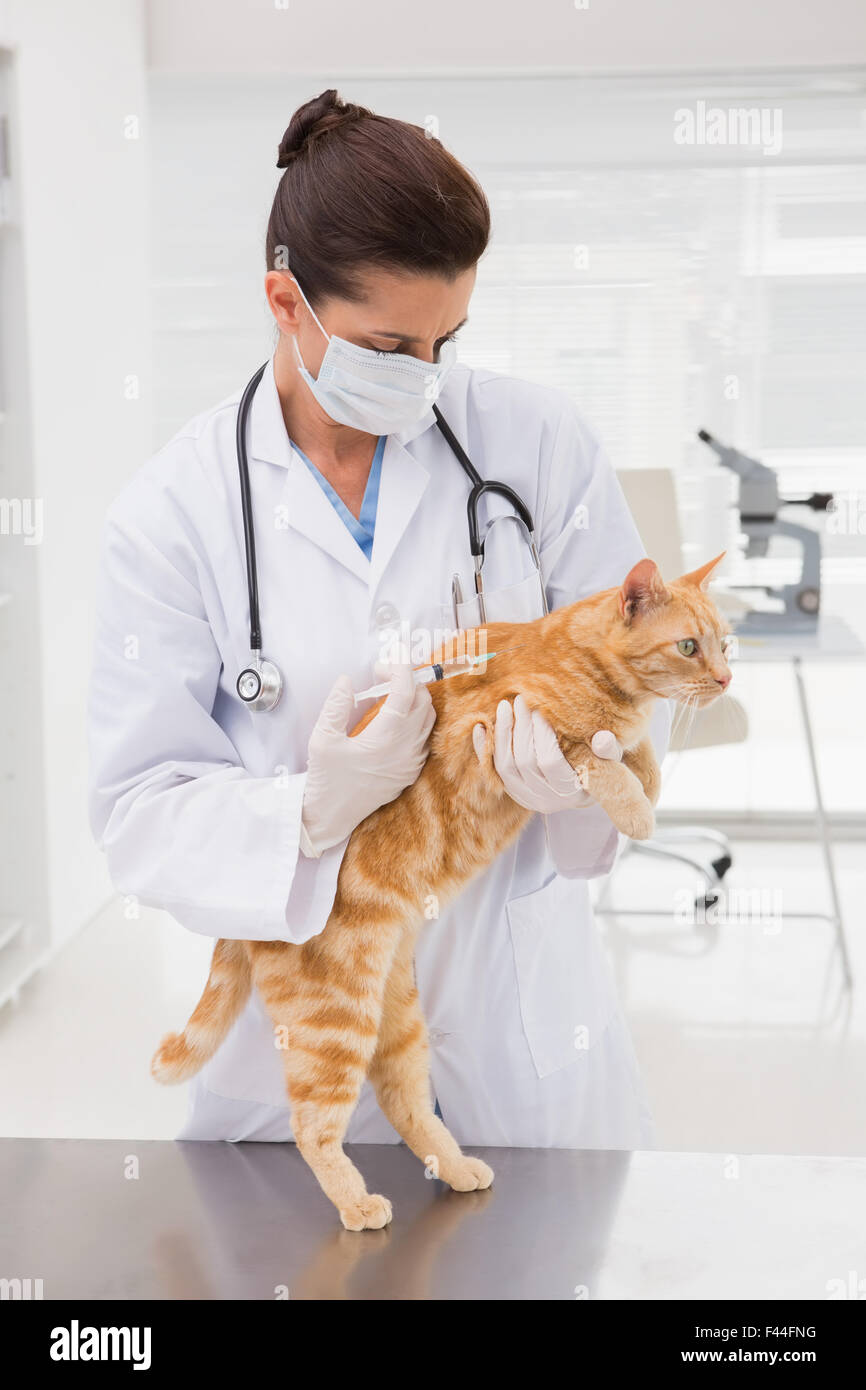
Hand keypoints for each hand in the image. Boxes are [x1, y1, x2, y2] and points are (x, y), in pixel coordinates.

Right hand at [300, 664, 434, 856]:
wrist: (332, 817)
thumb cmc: (326, 780)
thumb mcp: (322, 739)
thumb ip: (336, 705)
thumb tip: (347, 681)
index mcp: (386, 739)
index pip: (406, 692)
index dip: (397, 670)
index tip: (381, 665)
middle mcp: (406, 749)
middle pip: (424, 701)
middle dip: (407, 681)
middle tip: (381, 678)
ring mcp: (412, 762)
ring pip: (429, 719)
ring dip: (414, 700)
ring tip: (388, 695)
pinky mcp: (411, 771)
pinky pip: (425, 737)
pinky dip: (416, 720)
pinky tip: (394, 719)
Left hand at [472, 694, 621, 813]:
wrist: (585, 790)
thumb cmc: (601, 769)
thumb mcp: (612, 761)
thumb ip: (609, 750)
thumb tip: (603, 738)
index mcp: (571, 792)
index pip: (549, 762)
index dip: (542, 734)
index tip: (541, 709)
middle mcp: (546, 799)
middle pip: (524, 762)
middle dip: (521, 728)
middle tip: (521, 700)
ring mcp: (527, 798)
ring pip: (505, 767)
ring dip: (503, 734)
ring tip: (504, 707)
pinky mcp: (513, 792)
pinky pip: (493, 772)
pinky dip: (484, 750)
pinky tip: (480, 728)